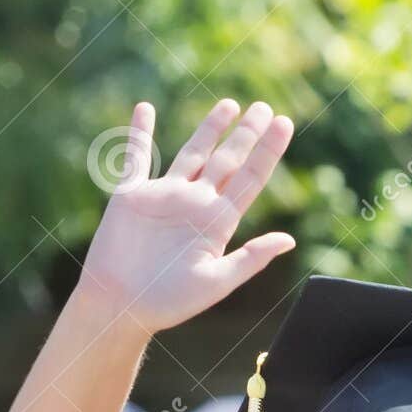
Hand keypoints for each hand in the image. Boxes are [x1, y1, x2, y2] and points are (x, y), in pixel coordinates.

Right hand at [77, 97, 294, 333]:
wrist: (121, 306)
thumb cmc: (169, 302)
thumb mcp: (217, 282)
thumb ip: (251, 258)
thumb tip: (289, 240)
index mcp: (217, 223)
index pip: (250, 179)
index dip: (267, 152)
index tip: (284, 124)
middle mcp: (195, 204)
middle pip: (227, 160)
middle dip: (246, 134)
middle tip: (264, 108)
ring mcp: (164, 197)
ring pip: (193, 154)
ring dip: (210, 129)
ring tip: (229, 105)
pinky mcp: (132, 196)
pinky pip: (136, 158)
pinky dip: (139, 133)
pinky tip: (145, 108)